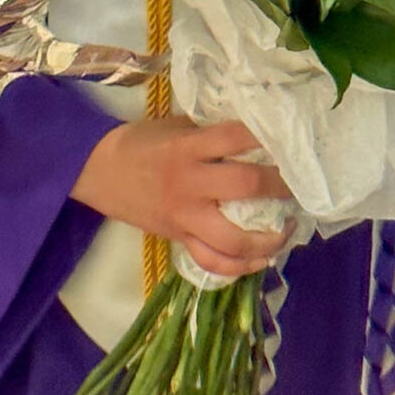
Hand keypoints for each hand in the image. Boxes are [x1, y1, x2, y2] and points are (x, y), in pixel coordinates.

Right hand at [70, 116, 293, 278]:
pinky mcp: (178, 238)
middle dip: (280, 186)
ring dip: (268, 239)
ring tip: (287, 230)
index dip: (266, 136)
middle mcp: (188, 184)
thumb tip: (253, 132)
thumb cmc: (139, 144)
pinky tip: (260, 260)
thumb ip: (209, 132)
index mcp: (186, 148)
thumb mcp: (173, 127)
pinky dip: (240, 267)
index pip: (235, 137)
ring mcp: (184, 216)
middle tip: (297, 185)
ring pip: (232, 240)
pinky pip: (213, 262)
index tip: (289, 138)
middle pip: (245, 185)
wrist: (96, 171)